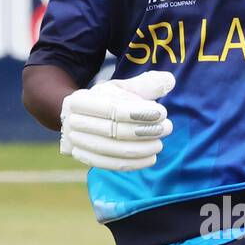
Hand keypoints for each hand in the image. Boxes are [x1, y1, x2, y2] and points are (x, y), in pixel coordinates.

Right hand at [60, 71, 174, 171]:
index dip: (140, 112)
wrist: (81, 119)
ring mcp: (77, 143)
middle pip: (114, 130)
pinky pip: (112, 164)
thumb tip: (169, 81)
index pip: (113, 108)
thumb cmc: (106, 100)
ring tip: (160, 143)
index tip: (162, 113)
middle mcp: (74, 122)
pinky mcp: (86, 159)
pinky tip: (151, 158)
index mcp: (81, 100)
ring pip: (114, 150)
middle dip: (145, 131)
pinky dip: (134, 163)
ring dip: (142, 149)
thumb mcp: (121, 88)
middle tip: (167, 128)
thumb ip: (145, 84)